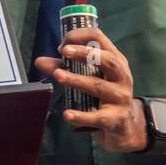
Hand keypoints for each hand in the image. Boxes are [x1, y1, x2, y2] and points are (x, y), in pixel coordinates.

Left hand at [32, 26, 147, 153]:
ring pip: (98, 86)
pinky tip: (66, 114)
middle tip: (64, 52)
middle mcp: (122, 76)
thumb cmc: (105, 95)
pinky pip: (97, 117)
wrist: (126, 126)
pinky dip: (81, 115)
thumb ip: (65, 68)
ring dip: (76, 80)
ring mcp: (120, 98)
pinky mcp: (116, 119)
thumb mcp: (91, 78)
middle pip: (106, 60)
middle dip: (84, 53)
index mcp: (116, 60)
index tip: (62, 47)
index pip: (100, 39)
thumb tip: (39, 61)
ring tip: (57, 76)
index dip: (80, 37)